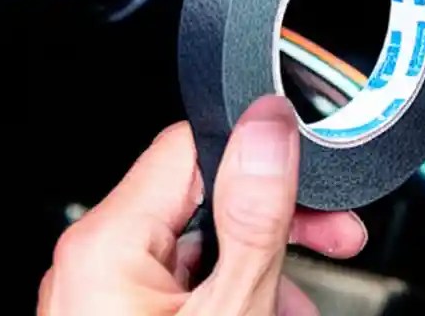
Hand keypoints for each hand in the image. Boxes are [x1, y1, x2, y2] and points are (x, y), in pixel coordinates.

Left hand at [39, 95, 367, 315]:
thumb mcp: (231, 307)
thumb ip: (253, 218)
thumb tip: (268, 127)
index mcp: (103, 243)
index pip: (192, 147)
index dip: (264, 153)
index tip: (316, 174)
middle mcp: (88, 267)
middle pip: (201, 203)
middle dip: (276, 221)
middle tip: (336, 237)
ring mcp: (97, 303)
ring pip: (195, 254)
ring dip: (258, 268)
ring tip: (299, 303)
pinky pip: (176, 292)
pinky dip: (225, 299)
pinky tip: (267, 312)